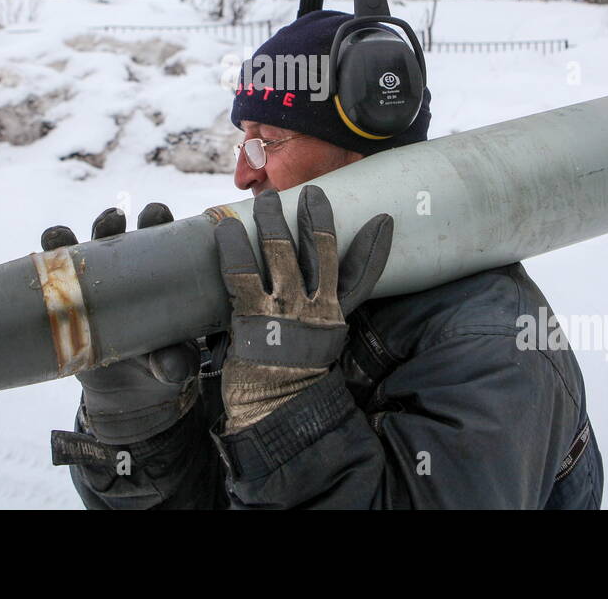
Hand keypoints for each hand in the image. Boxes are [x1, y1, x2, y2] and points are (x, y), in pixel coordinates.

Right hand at [42, 203, 199, 445]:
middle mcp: (122, 266)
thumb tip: (172, 368)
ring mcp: (89, 281)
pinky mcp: (63, 300)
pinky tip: (37, 261)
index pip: (157, 231)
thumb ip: (176, 361)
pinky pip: (48, 277)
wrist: (128, 389)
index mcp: (158, 267)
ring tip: (62, 237)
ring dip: (67, 238)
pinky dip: (42, 265)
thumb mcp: (174, 362)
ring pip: (75, 248)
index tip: (154, 213)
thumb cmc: (162, 359)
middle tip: (112, 220)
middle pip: (114, 232)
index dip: (154, 215)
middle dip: (110, 220)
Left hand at [213, 185, 391, 432]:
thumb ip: (319, 318)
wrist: (273, 415)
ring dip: (273, 221)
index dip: (374, 246)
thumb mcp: (317, 348)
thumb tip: (313, 294)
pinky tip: (226, 227)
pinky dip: (233, 246)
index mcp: (334, 317)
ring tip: (266, 199)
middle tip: (307, 193)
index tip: (382, 219)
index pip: (363, 275)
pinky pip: (241, 273)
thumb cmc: (289, 383)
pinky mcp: (254, 318)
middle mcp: (315, 310)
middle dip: (314, 217)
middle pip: (320, 251)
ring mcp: (286, 311)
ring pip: (282, 253)